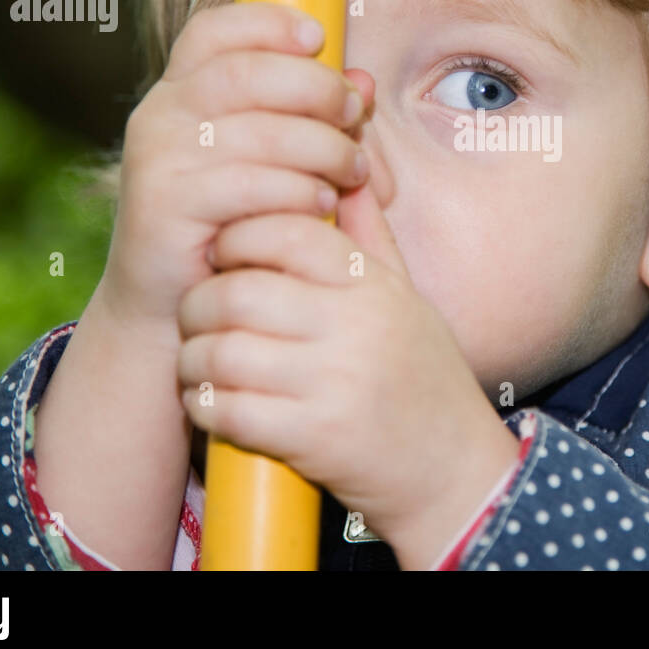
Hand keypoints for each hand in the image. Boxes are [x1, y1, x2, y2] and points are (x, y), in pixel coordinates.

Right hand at [97, 2, 368, 340]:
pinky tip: (324, 205)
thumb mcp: (282, 164)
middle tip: (355, 113)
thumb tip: (365, 82)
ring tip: (352, 172)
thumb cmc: (240, 226)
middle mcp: (161, 115)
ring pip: (261, 132)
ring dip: (323, 148)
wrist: (174, 309)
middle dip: (317, 88)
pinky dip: (300, 192)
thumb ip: (318, 120)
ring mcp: (158, 158)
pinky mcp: (163, 205)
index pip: (213, 29)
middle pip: (246, 71)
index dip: (267, 22)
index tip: (319, 36)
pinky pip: (251, 185)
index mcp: (182, 91)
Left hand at [175, 171, 522, 569]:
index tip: (223, 258)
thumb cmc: (426, 379)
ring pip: (221, 353)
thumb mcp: (408, 299)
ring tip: (198, 363)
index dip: (237, 239)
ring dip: (193, 360)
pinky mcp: (312, 438)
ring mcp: (333, 383)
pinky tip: (210, 404)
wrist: (455, 471)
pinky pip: (227, 411)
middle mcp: (354, 327)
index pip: (284, 233)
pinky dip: (203, 407)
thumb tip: (345, 177)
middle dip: (197, 305)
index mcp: (372, 286)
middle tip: (196, 315)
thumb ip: (371, 238)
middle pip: (237, 293)